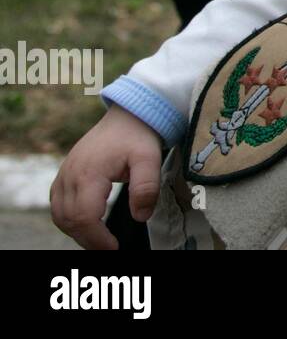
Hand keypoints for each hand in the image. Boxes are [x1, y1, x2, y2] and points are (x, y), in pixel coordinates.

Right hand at [50, 104, 163, 249]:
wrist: (127, 115)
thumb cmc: (138, 136)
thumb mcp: (150, 159)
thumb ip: (146, 188)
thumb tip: (140, 217)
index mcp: (90, 173)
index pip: (84, 216)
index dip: (97, 238)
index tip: (114, 248)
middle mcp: (70, 174)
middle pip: (69, 219)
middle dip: (88, 240)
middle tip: (109, 249)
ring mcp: (64, 174)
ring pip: (59, 215)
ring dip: (76, 232)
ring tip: (99, 241)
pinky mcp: (64, 174)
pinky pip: (58, 205)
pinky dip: (69, 220)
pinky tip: (87, 225)